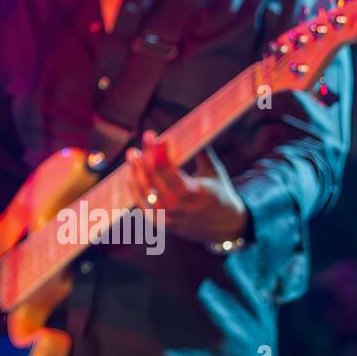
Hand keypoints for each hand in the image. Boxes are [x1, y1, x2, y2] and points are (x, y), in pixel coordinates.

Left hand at [124, 130, 247, 243]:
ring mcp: (170, 219)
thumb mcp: (214, 171)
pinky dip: (135, 190)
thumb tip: (189, 128)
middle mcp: (180, 208)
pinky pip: (144, 206)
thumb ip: (201, 151)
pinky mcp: (163, 225)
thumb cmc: (219, 193)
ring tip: (132, 157)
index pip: (169, 171)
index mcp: (195, 193)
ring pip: (145, 195)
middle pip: (153, 182)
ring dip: (136, 175)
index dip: (157, 152)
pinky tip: (131, 175)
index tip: (151, 136)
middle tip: (135, 149)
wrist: (225, 227)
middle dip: (142, 163)